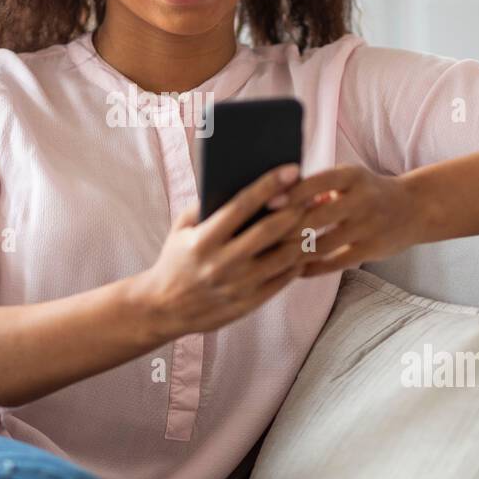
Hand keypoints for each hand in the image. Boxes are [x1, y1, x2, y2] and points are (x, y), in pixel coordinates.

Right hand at [130, 163, 311, 340]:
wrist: (165, 308)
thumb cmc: (176, 260)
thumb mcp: (181, 228)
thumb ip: (206, 205)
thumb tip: (241, 179)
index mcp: (203, 240)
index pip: (242, 205)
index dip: (270, 185)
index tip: (292, 169)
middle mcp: (221, 263)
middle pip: (269, 230)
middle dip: (295, 208)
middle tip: (313, 193)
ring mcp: (238, 286)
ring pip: (283, 256)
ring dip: (302, 235)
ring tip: (313, 219)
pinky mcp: (249, 303)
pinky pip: (283, 279)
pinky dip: (297, 261)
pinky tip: (302, 247)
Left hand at [269, 164, 423, 276]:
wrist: (415, 208)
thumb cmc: (368, 191)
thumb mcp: (348, 179)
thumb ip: (317, 188)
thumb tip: (274, 196)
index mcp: (352, 176)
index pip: (315, 183)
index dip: (290, 194)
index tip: (266, 204)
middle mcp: (362, 200)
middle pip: (314, 217)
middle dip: (284, 229)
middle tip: (258, 238)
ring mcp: (368, 227)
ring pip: (321, 244)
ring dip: (294, 252)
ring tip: (269, 258)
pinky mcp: (372, 250)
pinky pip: (335, 263)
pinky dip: (312, 268)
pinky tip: (294, 271)